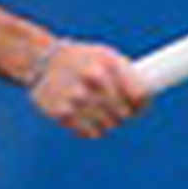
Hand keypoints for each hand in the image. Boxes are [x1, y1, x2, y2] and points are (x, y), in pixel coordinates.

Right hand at [28, 40, 150, 138]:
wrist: (40, 59)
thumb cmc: (82, 59)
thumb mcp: (106, 56)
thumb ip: (128, 76)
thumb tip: (147, 102)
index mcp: (108, 63)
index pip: (140, 94)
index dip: (143, 103)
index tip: (141, 105)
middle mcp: (94, 80)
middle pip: (125, 113)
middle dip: (125, 113)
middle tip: (120, 110)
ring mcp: (77, 98)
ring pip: (109, 125)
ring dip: (109, 122)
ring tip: (100, 110)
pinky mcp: (63, 113)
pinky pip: (91, 132)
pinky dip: (92, 128)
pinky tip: (87, 115)